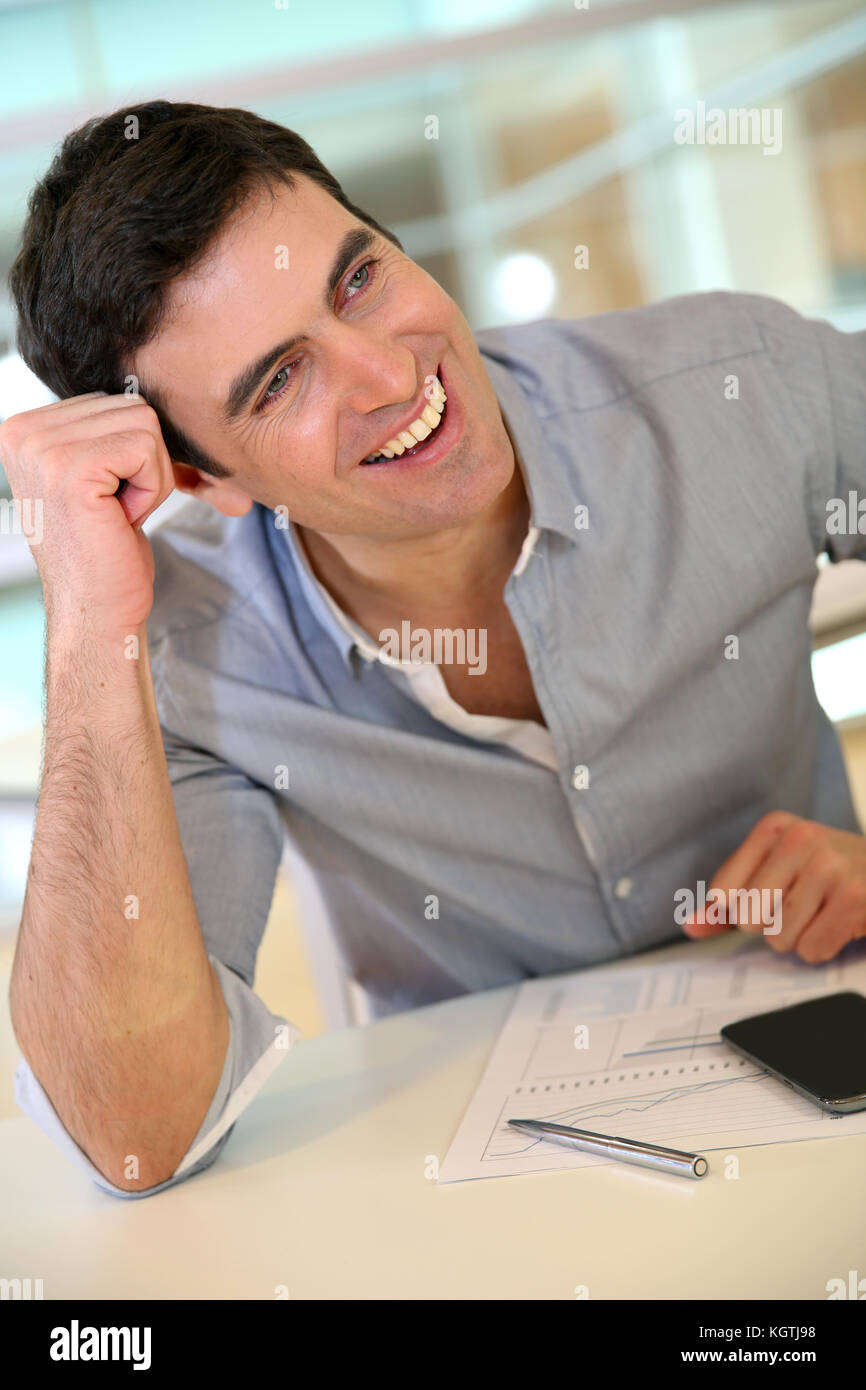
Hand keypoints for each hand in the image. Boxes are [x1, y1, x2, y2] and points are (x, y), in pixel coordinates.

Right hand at [0, 391, 175, 638]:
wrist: (98, 611)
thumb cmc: (108, 551)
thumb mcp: (108, 477)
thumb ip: (119, 432)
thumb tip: (176, 391)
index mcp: (26, 427)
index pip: (115, 400)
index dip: (136, 453)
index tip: (113, 498)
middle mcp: (23, 431)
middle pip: (132, 406)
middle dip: (146, 464)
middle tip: (116, 510)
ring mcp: (41, 448)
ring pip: (144, 424)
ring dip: (150, 477)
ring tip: (116, 514)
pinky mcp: (69, 468)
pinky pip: (147, 448)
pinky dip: (152, 488)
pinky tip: (122, 518)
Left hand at [683, 810, 865, 962]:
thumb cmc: (828, 873)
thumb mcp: (776, 872)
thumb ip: (729, 901)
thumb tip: (691, 925)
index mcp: (774, 828)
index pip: (723, 893)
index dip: (743, 909)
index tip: (772, 896)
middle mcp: (801, 838)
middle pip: (748, 918)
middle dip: (772, 925)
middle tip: (803, 905)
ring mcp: (830, 866)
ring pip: (779, 937)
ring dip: (800, 937)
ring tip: (823, 912)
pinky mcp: (855, 896)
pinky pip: (812, 948)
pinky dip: (823, 947)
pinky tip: (839, 923)